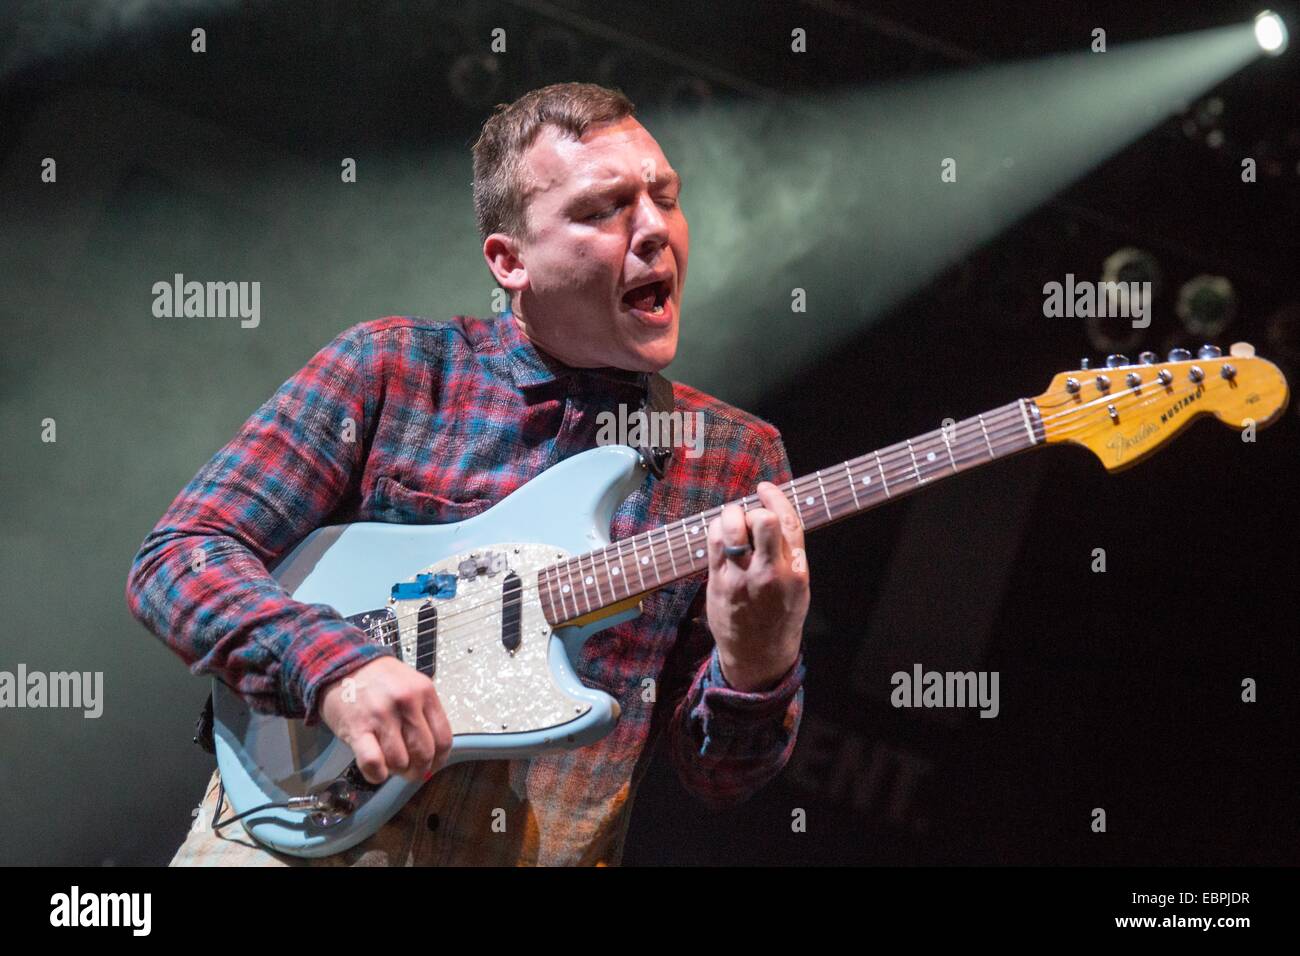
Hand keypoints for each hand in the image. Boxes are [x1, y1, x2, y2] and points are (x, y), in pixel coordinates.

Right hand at [319, 656, 452, 785]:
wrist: (342, 665)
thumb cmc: (378, 679)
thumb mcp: (412, 684)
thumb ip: (425, 713)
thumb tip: (434, 751)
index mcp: (424, 692)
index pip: (443, 738)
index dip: (440, 759)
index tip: (433, 765)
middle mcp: (406, 702)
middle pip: (424, 753)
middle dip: (419, 769)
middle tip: (411, 771)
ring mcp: (381, 715)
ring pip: (400, 761)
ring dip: (396, 770)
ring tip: (390, 764)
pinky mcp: (357, 728)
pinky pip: (374, 763)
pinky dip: (377, 774)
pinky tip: (376, 770)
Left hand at [704, 481, 809, 691]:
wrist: (759, 656)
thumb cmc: (779, 618)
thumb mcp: (799, 587)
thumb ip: (789, 554)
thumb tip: (773, 518)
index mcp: (796, 571)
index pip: (789, 522)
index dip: (776, 497)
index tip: (765, 488)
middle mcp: (770, 572)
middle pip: (762, 520)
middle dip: (752, 511)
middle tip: (747, 519)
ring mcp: (742, 577)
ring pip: (732, 526)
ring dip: (730, 516)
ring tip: (732, 525)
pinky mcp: (719, 582)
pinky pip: (713, 541)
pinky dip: (715, 530)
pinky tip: (720, 537)